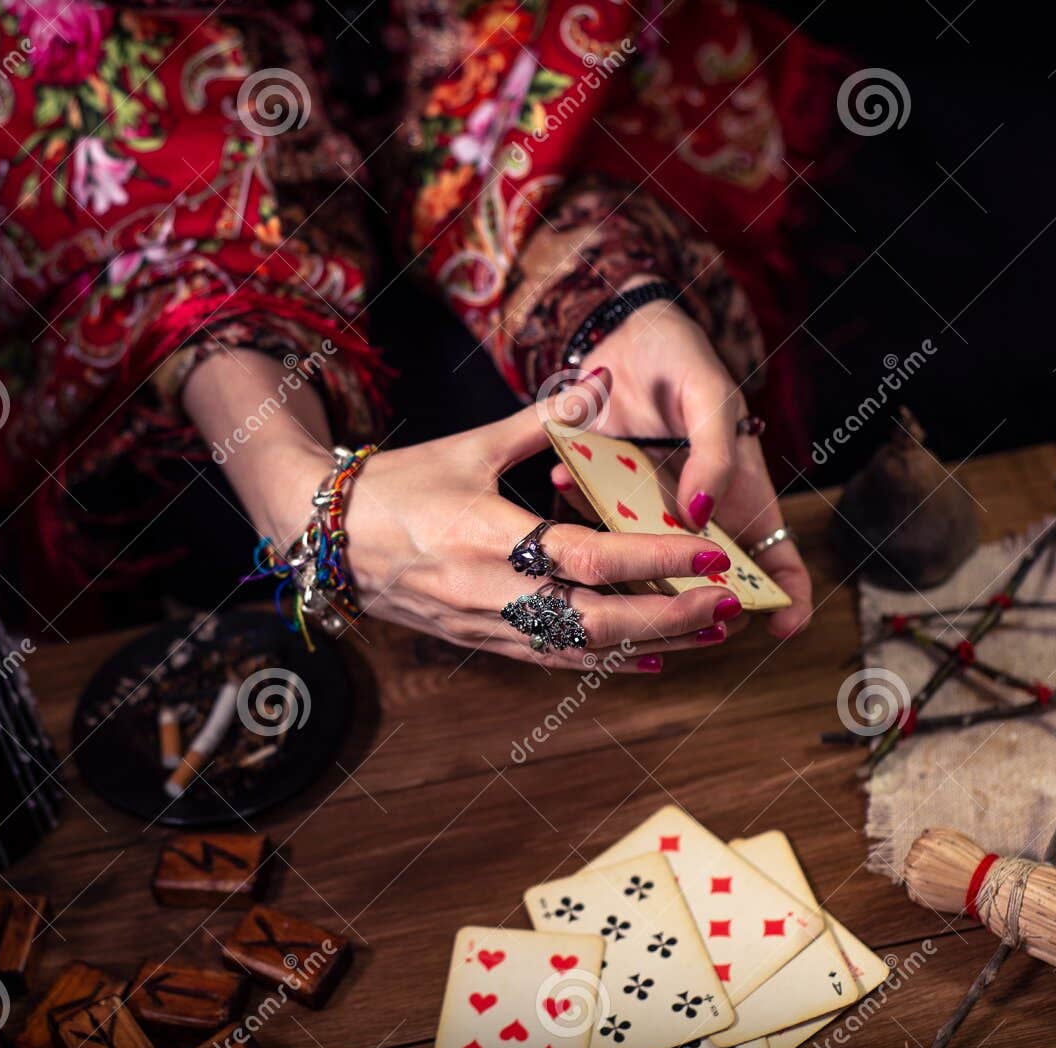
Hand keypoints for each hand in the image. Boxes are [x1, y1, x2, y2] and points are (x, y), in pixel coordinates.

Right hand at [331, 380, 749, 668]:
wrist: (327, 539)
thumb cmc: (398, 486)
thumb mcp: (468, 445)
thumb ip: (541, 419)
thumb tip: (599, 380)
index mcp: (488, 537)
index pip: (588, 557)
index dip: (653, 560)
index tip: (709, 555)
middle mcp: (490, 593)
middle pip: (596, 621)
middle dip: (669, 618)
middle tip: (728, 606)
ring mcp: (486, 626)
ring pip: (582, 650)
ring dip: (651, 645)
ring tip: (710, 633)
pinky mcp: (482, 643)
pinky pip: (555, 659)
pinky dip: (608, 660)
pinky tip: (651, 657)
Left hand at [553, 293, 812, 638]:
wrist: (619, 337)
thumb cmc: (682, 361)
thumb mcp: (710, 397)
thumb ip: (714, 454)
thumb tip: (701, 515)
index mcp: (740, 496)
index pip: (776, 562)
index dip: (787, 601)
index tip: (778, 626)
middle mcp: (697, 517)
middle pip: (704, 582)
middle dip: (689, 602)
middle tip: (665, 592)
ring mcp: (648, 514)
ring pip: (643, 566)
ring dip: (622, 562)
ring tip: (601, 533)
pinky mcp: (603, 500)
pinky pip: (590, 523)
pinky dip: (576, 507)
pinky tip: (563, 474)